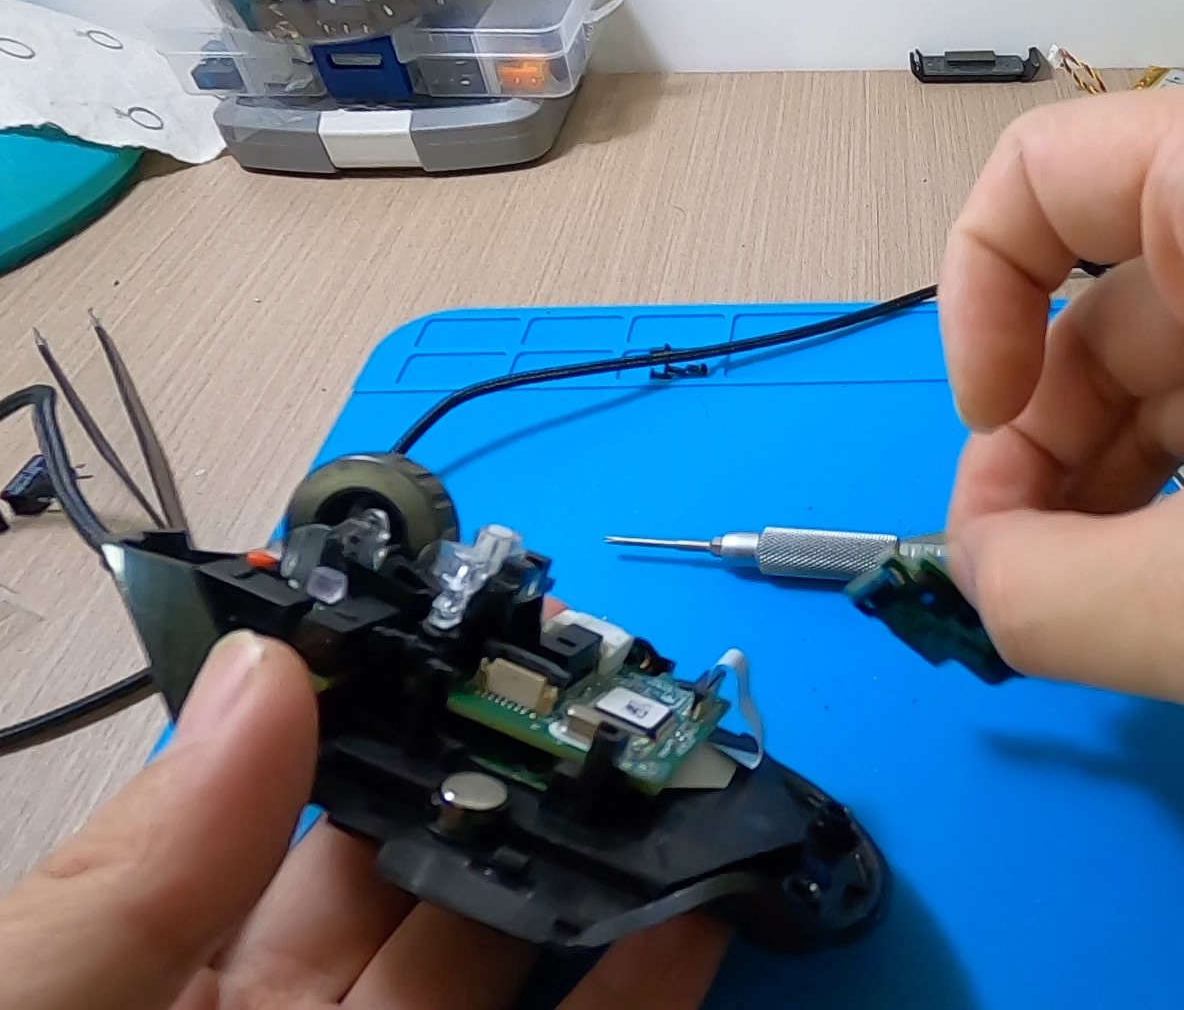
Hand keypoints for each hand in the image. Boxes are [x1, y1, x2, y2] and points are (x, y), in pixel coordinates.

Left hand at [0, 627, 726, 1009]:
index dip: (373, 714)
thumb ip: (140, 867)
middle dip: (512, 784)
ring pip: (506, 962)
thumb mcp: (41, 1002)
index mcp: (152, 966)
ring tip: (676, 796)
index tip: (457, 636)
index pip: (282, 808)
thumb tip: (266, 671)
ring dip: (602, 878)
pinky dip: (640, 998)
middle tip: (600, 710)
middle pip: (419, 876)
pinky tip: (693, 926)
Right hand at [937, 69, 1183, 820]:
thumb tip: (977, 573)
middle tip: (1047, 592)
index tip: (992, 457)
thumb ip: (1043, 593)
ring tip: (1127, 622)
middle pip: (1098, 296)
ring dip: (1121, 494)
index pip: (1035, 179)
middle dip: (1046, 445)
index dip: (971, 312)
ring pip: (1180, 374)